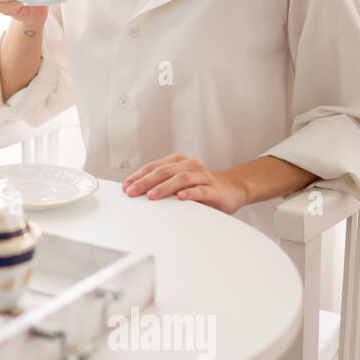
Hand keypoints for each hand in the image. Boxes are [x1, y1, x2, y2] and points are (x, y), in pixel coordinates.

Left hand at [120, 153, 249, 214]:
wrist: (233, 188)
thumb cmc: (201, 186)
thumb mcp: (179, 182)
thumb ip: (162, 184)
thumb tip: (136, 192)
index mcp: (178, 162)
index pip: (154, 167)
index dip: (138, 176)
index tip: (125, 187)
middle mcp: (189, 166)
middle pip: (164, 171)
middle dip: (145, 181)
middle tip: (132, 192)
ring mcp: (202, 176)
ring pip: (181, 179)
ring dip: (164, 187)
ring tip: (152, 196)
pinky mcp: (214, 189)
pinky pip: (201, 190)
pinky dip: (190, 193)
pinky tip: (181, 197)